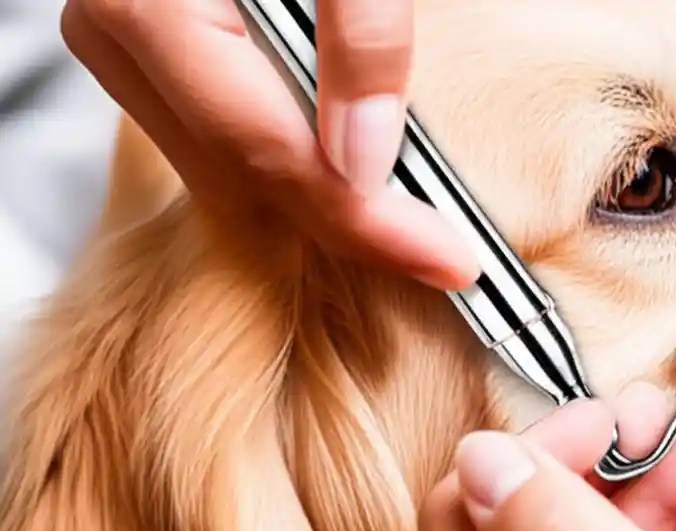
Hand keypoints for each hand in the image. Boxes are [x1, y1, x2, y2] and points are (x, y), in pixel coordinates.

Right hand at [61, 0, 477, 287]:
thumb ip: (359, 31)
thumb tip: (365, 157)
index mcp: (154, 5)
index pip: (270, 155)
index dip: (367, 223)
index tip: (448, 259)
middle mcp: (124, 33)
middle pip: (247, 178)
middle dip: (350, 221)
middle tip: (442, 249)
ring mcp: (134, 47)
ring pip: (233, 170)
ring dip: (325, 196)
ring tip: (412, 212)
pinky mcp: (160, 51)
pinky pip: (228, 135)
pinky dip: (299, 156)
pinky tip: (355, 160)